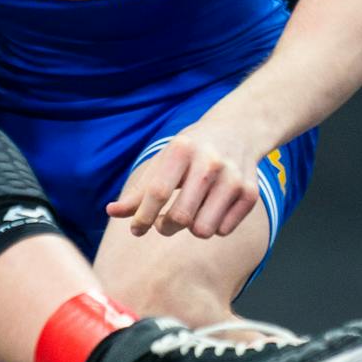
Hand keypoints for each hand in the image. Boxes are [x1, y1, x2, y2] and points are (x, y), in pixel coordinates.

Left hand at [105, 120, 263, 237]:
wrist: (239, 130)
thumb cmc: (191, 150)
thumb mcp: (163, 161)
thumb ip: (138, 190)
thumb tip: (111, 212)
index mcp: (182, 149)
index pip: (158, 193)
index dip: (143, 217)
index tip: (136, 230)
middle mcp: (210, 162)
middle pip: (180, 217)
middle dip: (165, 227)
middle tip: (164, 223)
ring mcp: (234, 178)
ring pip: (203, 230)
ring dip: (190, 229)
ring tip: (190, 214)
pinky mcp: (251, 193)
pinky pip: (224, 231)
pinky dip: (213, 227)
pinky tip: (212, 209)